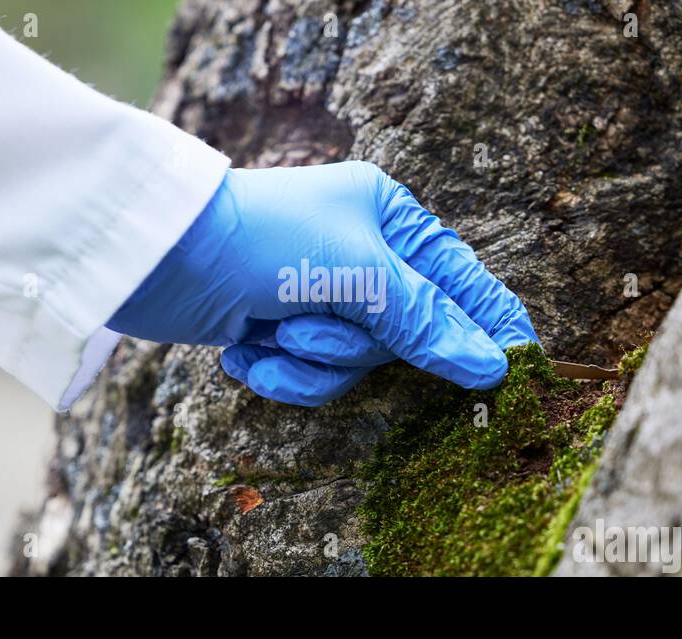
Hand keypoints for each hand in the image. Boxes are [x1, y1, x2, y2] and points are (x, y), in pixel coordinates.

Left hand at [107, 161, 537, 405]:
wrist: (158, 256)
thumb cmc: (263, 241)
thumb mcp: (356, 273)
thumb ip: (425, 322)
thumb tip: (491, 365)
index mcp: (390, 218)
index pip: (462, 281)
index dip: (490, 325)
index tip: (522, 369)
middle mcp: (362, 253)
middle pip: (403, 336)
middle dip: (351, 343)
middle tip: (308, 325)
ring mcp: (320, 293)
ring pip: (355, 364)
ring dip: (309, 359)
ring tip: (270, 330)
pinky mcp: (283, 326)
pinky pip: (311, 376)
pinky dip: (278, 371)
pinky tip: (243, 348)